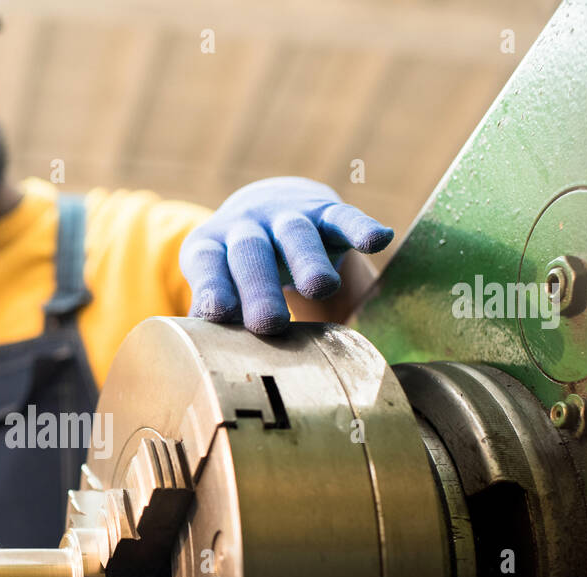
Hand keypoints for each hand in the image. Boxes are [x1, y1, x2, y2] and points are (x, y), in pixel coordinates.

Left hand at [179, 176, 393, 334]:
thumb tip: (215, 361)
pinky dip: (360, 227)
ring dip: (308, 260)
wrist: (269, 205)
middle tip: (268, 324)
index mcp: (211, 247)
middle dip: (260, 287)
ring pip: (296, 234)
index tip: (216, 313)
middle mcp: (246, 226)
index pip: (208, 264)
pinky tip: (378, 240)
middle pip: (251, 253)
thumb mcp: (222, 287)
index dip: (212, 286)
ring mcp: (287, 216)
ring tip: (320, 289)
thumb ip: (221, 319)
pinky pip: (343, 216)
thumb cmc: (238, 270)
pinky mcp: (326, 212)